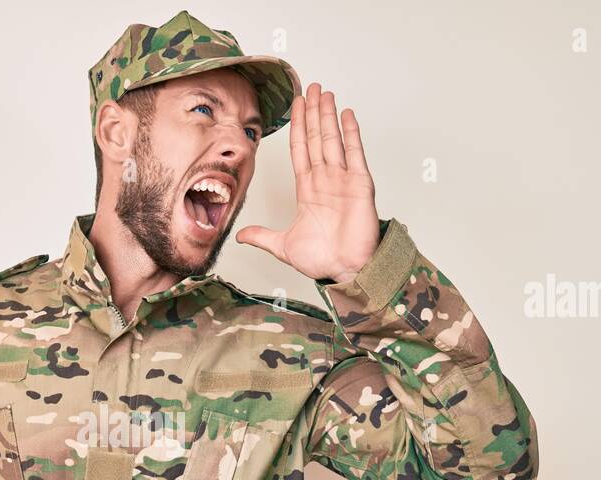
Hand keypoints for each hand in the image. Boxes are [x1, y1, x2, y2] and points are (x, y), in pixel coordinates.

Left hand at [237, 82, 379, 283]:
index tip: (295, 105)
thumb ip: (262, 237)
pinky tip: (346, 114)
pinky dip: (351, 133)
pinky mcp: (360, 185)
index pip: (299, 150)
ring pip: (332, 140)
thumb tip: (240, 236)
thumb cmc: (322, 260)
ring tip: (324, 92)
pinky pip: (355, 154)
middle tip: (310, 87)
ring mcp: (343, 180)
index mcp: (308, 190)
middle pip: (315, 138)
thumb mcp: (282, 246)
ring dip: (328, 115)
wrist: (346, 271)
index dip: (296, 127)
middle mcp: (325, 180)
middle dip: (312, 112)